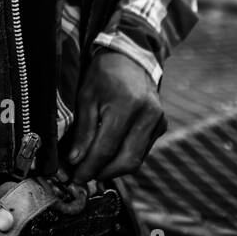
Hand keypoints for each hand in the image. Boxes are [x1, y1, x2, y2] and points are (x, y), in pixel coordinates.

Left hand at [64, 50, 166, 184]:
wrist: (130, 58)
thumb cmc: (104, 75)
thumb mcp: (86, 98)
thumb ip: (83, 131)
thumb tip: (75, 161)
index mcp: (127, 105)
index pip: (107, 148)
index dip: (89, 167)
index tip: (75, 177)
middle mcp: (148, 115)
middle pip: (126, 160)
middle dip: (103, 173)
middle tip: (83, 176)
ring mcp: (159, 121)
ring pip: (136, 159)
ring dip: (113, 168)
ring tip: (93, 167)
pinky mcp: (162, 125)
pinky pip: (142, 151)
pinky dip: (124, 157)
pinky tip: (108, 154)